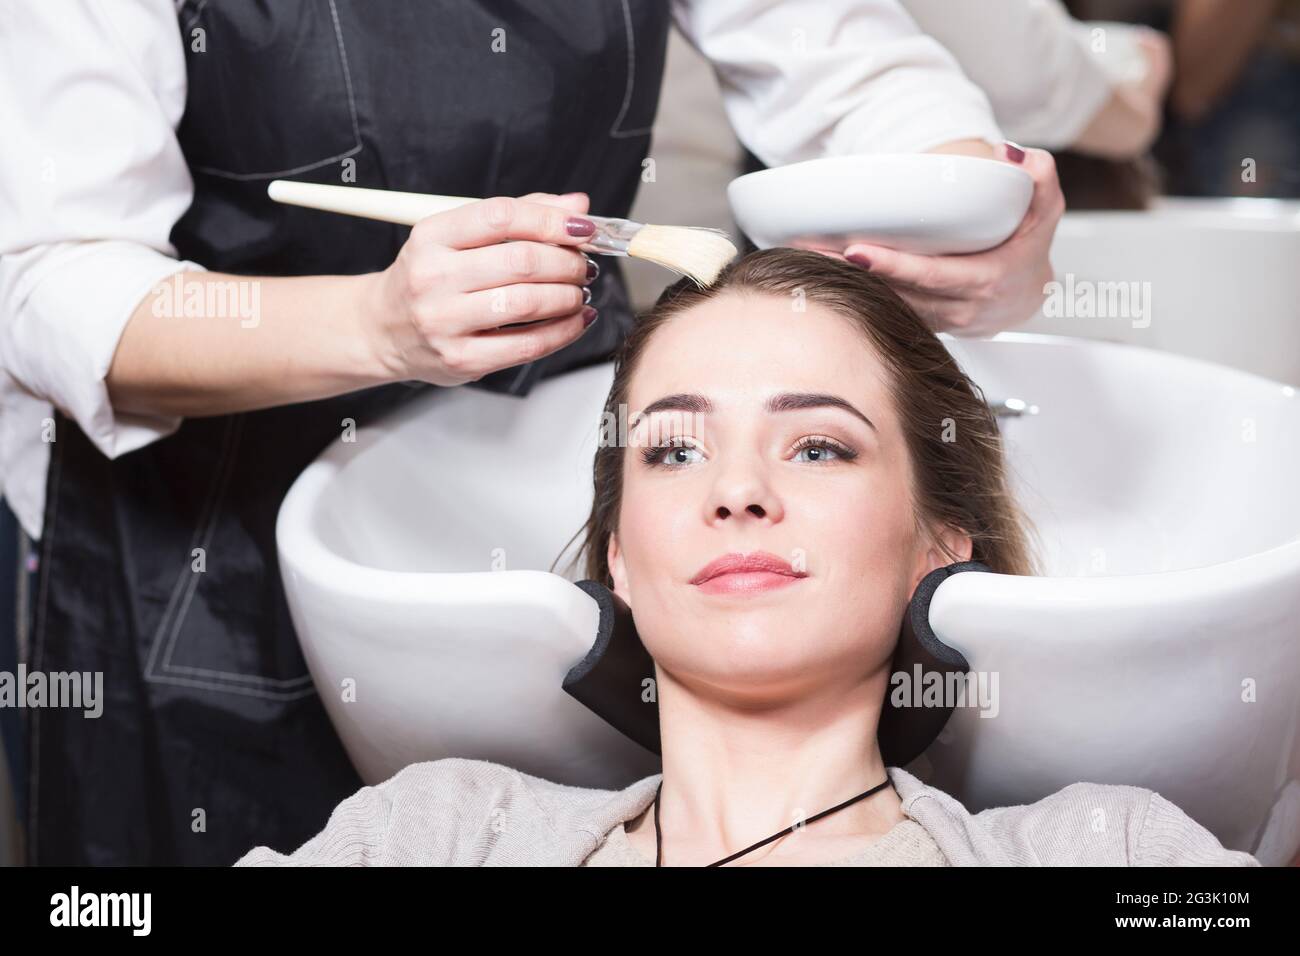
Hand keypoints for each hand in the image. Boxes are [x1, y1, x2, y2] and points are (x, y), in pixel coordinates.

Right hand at [363, 191, 600, 385]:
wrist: (384, 329)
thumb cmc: (429, 278)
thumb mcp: (458, 237)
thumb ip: (517, 216)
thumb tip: (576, 204)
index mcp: (431, 236)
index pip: (501, 216)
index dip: (551, 219)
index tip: (582, 227)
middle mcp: (432, 276)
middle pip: (520, 261)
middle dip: (566, 262)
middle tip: (583, 265)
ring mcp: (444, 321)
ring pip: (527, 303)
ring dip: (568, 296)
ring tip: (578, 291)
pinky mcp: (461, 359)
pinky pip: (527, 345)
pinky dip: (563, 331)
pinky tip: (576, 320)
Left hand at [795, 142, 1063, 336]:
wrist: (1026, 294)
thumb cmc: (1030, 246)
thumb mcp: (1046, 208)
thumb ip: (1038, 177)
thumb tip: (1009, 155)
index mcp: (985, 281)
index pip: (932, 276)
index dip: (894, 266)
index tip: (857, 251)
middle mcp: (960, 309)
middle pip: (898, 294)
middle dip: (852, 275)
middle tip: (811, 251)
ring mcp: (939, 322)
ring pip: (888, 306)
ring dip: (847, 287)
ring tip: (808, 260)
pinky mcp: (923, 324)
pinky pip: (887, 311)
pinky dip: (857, 296)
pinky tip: (825, 276)